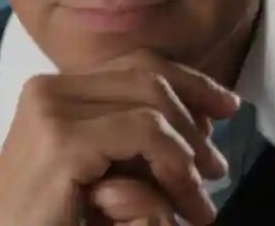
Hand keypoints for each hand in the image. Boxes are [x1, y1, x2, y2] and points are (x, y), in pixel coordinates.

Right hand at [0, 50, 240, 225]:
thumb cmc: (48, 224)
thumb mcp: (100, 175)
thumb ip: (134, 143)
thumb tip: (200, 120)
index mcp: (53, 92)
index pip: (135, 64)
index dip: (189, 81)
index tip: (226, 108)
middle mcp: (48, 90)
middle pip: (147, 73)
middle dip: (197, 111)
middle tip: (218, 166)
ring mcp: (51, 110)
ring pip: (152, 99)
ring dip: (189, 150)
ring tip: (199, 202)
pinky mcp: (61, 141)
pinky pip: (145, 131)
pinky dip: (175, 162)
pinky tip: (181, 199)